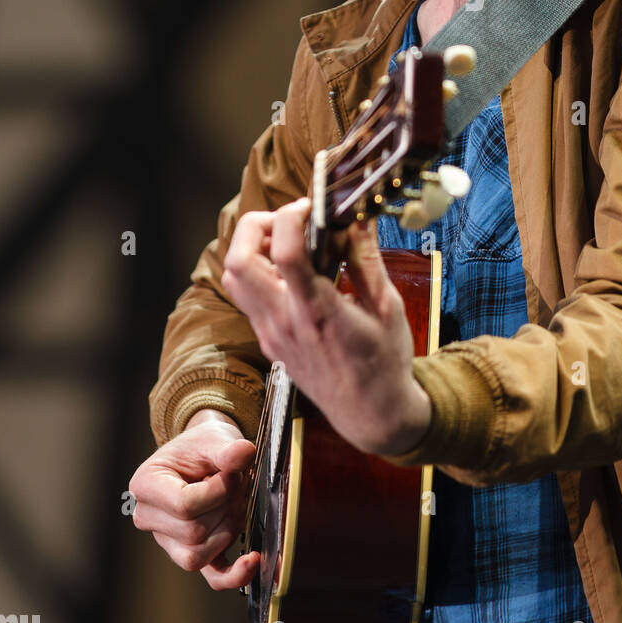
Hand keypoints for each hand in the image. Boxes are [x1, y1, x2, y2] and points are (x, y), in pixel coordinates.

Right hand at [129, 410, 259, 589]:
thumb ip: (227, 448)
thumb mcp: (213, 437)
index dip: (217, 492)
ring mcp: (167, 540)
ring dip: (229, 529)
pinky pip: (211, 575)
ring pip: (200, 555)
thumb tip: (244, 453)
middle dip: (226, 507)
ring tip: (236, 501)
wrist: (203, 454)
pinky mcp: (190, 552)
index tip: (231, 473)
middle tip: (237, 483)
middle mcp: (148, 517)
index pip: (184, 506)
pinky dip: (233, 574)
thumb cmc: (201, 447)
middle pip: (193, 532)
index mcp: (145, 485)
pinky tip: (252, 561)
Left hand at [221, 198, 431, 456]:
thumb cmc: (384, 363)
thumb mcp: (387, 308)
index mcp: (318, 312)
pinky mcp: (268, 340)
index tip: (310, 207)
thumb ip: (367, 259)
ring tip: (289, 241)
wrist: (370, 415)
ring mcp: (271, 333)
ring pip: (234, 278)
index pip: (284, 254)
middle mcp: (285, 322)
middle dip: (255, 226)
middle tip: (288, 220)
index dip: (291, 217)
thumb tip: (356, 218)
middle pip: (238, 261)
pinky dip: (260, 271)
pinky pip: (248, 296)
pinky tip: (294, 270)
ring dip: (252, 248)